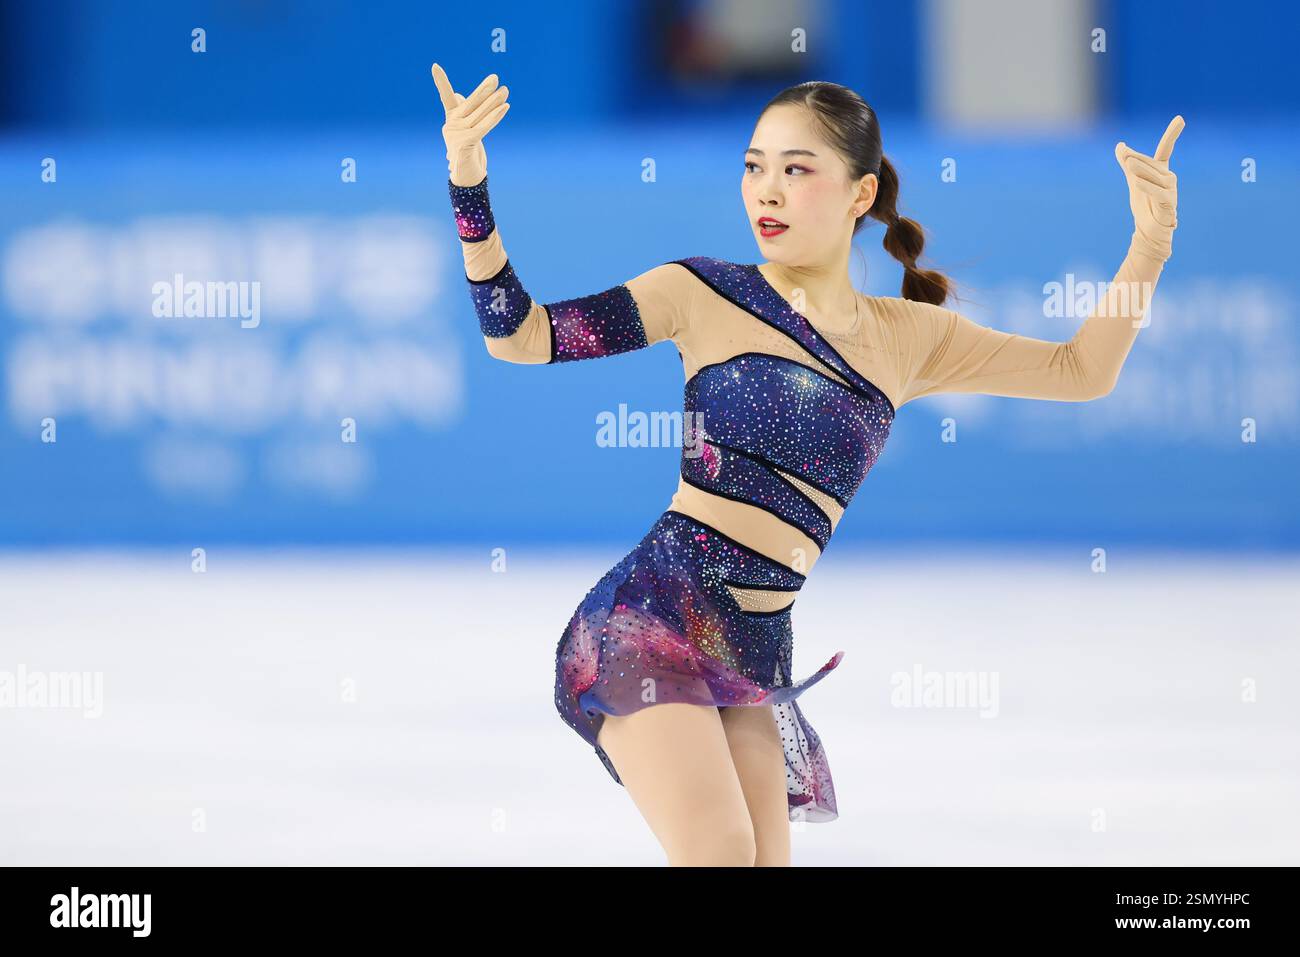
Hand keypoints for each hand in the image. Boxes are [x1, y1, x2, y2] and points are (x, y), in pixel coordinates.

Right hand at [431, 63, 509, 185]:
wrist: (466, 178)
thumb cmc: (469, 153)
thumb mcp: (468, 130)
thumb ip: (466, 113)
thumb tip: (460, 95)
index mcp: (451, 120)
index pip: (445, 97)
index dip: (441, 82)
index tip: (435, 66)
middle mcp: (451, 125)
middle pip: (470, 103)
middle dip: (484, 89)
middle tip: (495, 77)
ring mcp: (457, 135)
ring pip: (480, 114)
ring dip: (495, 102)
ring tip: (505, 91)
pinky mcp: (465, 143)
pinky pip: (484, 126)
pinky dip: (495, 117)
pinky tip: (505, 107)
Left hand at [1115, 115, 1182, 261]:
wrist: (1149, 232)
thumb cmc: (1145, 206)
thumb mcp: (1134, 181)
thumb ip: (1128, 163)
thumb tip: (1120, 145)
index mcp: (1161, 172)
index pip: (1166, 150)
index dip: (1172, 135)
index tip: (1180, 118)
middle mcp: (1169, 179)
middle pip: (1154, 165)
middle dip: (1139, 159)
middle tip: (1124, 155)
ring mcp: (1170, 192)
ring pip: (1157, 178)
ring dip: (1142, 171)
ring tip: (1128, 164)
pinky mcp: (1169, 206)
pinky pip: (1159, 194)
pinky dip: (1148, 187)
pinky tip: (1137, 182)